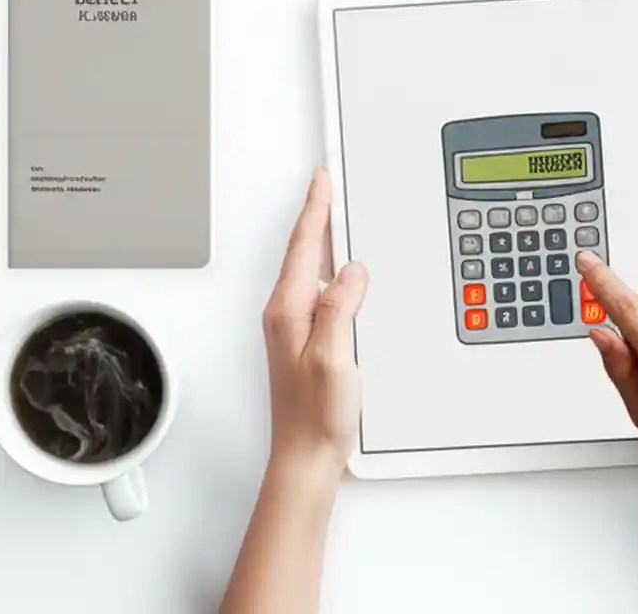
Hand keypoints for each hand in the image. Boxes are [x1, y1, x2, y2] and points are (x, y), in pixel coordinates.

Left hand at [261, 169, 368, 474]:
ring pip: (309, 270)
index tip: (322, 180)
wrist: (306, 456)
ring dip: (321, 241)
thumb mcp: (334, 357)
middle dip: (315, 216)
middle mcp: (286, 314)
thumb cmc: (315, 417)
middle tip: (325, 186)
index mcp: (288, 311)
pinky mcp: (306, 340)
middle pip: (302, 252)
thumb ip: (339, 308)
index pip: (304, 247)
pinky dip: (329, 270)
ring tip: (332, 216)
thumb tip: (351, 272)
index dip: (316, 210)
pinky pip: (318, 291)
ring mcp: (293, 327)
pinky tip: (341, 272)